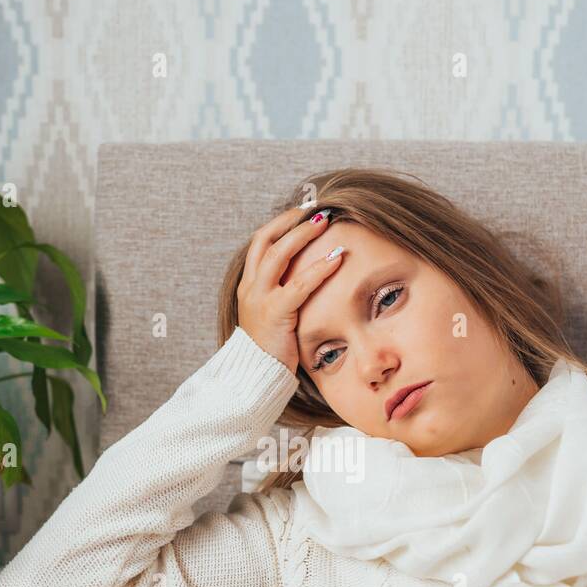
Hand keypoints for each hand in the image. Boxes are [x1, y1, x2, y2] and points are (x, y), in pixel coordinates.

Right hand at [237, 204, 343, 374]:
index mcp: (248, 285)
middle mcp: (250, 287)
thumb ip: (285, 296)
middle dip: (292, 221)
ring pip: (278, 254)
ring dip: (303, 235)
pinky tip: (337, 259)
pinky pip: (299, 285)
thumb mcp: (274, 317)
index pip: (261, 242)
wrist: (254, 377)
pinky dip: (319, 268)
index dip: (281, 223)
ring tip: (325, 222)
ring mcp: (259, 299)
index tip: (302, 212)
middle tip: (317, 210)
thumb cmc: (271, 350)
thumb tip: (310, 282)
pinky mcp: (274, 313)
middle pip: (266, 240)